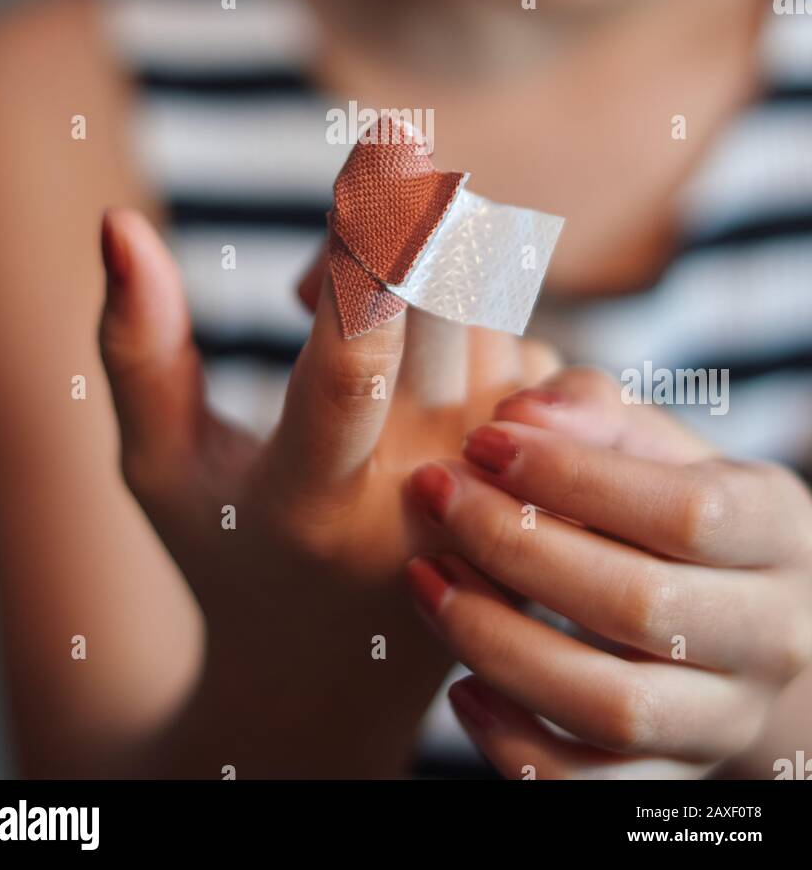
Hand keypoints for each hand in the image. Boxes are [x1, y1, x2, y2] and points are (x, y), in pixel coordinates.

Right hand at [98, 208, 556, 776]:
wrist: (337, 672)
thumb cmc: (222, 552)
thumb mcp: (158, 468)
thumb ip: (138, 349)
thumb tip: (118, 223)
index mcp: (311, 501)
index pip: (350, 364)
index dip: (368, 248)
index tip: (388, 138)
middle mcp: (422, 497)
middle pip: (459, 311)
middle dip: (420, 215)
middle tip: (379, 177)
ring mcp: (496, 492)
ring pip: (496, 316)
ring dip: (426, 275)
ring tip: (356, 312)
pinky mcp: (543, 484)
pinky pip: (537, 353)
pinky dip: (476, 331)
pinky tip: (431, 367)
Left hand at [404, 369, 811, 778]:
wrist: (733, 609)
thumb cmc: (673, 499)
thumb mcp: (653, 442)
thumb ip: (591, 412)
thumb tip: (520, 416)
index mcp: (776, 532)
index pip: (685, 513)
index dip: (572, 475)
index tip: (480, 440)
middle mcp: (771, 635)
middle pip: (638, 608)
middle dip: (513, 546)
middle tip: (435, 494)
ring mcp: (725, 718)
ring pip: (612, 707)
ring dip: (498, 642)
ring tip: (425, 579)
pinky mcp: (672, 778)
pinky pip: (591, 787)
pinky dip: (516, 745)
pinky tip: (460, 687)